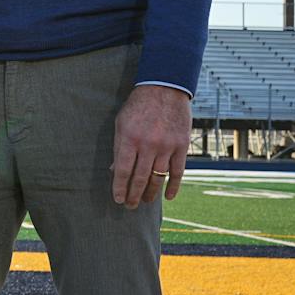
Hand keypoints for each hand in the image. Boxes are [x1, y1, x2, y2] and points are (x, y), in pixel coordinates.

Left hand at [112, 85, 189, 207]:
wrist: (165, 87)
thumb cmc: (139, 105)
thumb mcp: (121, 123)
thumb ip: (118, 147)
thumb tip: (113, 170)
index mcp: (129, 138)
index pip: (121, 170)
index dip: (119, 188)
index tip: (118, 199)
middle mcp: (148, 144)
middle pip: (139, 178)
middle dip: (134, 195)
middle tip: (130, 206)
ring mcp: (166, 146)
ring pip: (158, 178)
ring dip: (151, 193)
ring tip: (146, 202)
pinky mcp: (181, 145)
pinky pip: (178, 172)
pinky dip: (173, 186)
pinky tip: (168, 196)